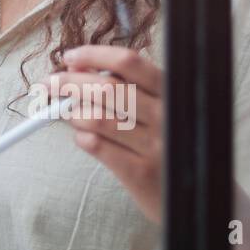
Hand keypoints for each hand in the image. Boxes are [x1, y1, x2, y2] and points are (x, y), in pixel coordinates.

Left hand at [48, 44, 163, 223]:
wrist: (198, 194)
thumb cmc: (169, 141)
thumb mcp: (160, 108)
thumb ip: (127, 87)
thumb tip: (77, 67)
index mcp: (170, 92)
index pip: (128, 62)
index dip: (93, 55)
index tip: (69, 57)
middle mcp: (165, 116)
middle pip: (106, 88)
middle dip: (69, 83)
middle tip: (50, 84)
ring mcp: (154, 146)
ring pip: (97, 118)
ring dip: (73, 113)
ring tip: (68, 114)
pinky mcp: (140, 173)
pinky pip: (97, 146)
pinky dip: (81, 137)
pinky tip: (83, 136)